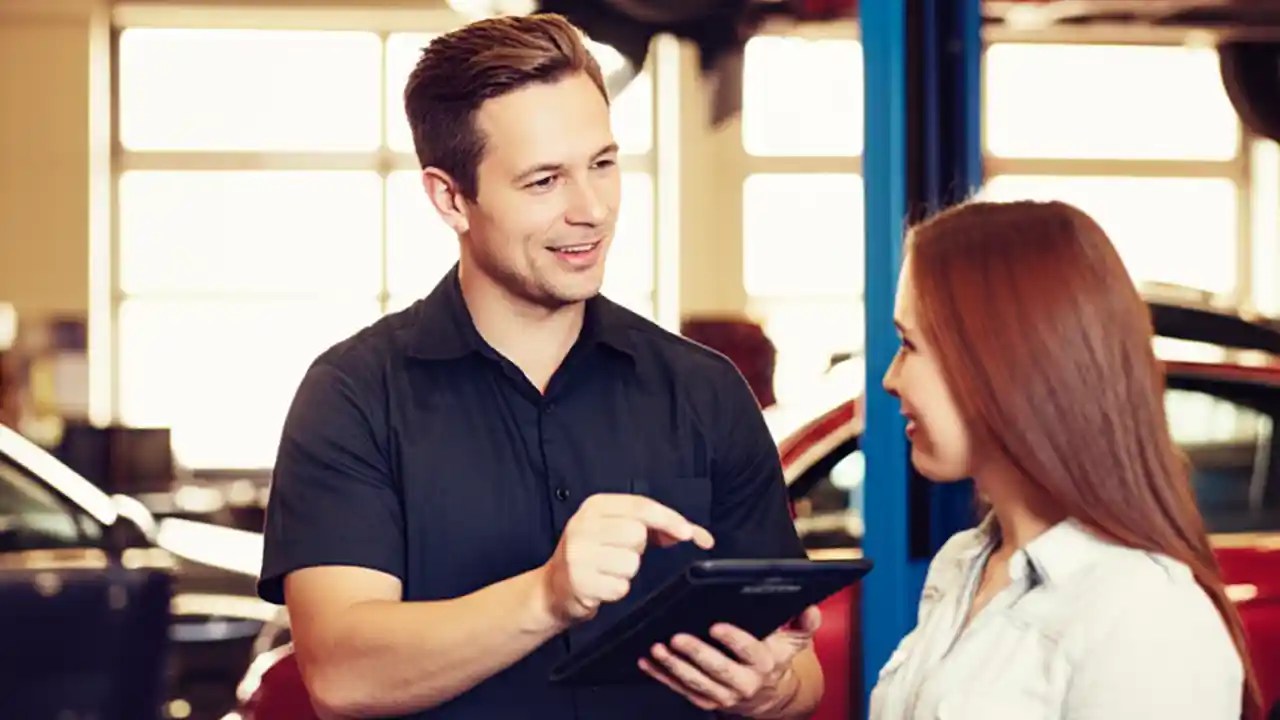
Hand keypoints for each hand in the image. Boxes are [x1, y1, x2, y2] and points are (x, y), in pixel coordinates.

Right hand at [542, 493, 714, 623]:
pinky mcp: (579, 582)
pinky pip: (620, 588)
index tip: (689, 533)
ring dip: (626, 573)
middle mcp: (582, 525)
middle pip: (637, 534)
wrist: (553, 589)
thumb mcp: (618, 531)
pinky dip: (617, 591)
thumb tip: (698, 535)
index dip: (668, 519)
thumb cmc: (596, 556)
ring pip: (630, 563)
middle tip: (618, 553)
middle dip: (637, 549)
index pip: (640, 506)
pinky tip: (601, 586)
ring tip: (607, 571)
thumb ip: (657, 528)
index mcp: (595, 506)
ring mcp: (578, 554)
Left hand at [639, 605, 821, 716]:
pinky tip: (648, 662)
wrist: (768, 695)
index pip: (749, 651)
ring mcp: (722, 694)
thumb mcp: (794, 641)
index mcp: (764, 663)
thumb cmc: (775, 658)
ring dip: (674, 666)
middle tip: (677, 638)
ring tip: (658, 649)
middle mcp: (743, 682)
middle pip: (718, 669)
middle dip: (696, 654)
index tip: (716, 626)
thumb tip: (810, 607)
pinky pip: (681, 689)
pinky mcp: (705, 700)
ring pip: (696, 682)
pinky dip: (662, 676)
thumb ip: (804, 622)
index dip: (733, 640)